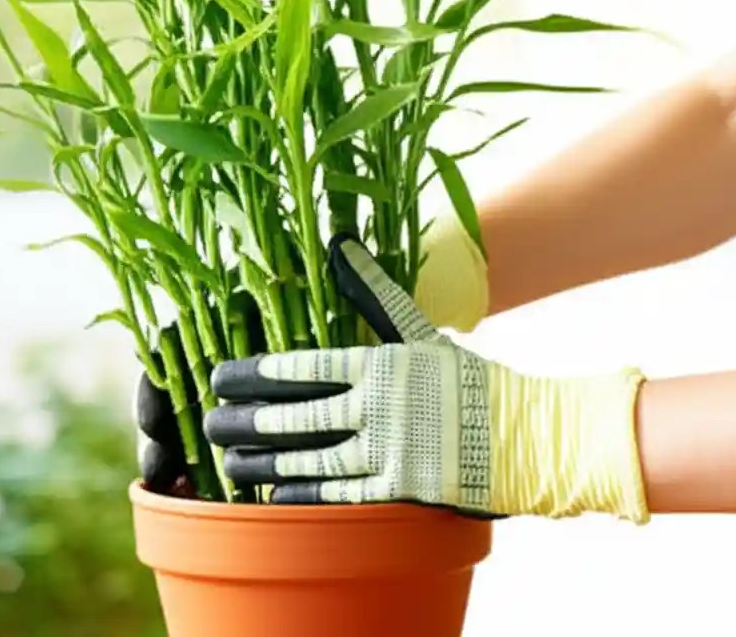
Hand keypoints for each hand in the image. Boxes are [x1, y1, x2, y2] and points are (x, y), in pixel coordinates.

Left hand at [205, 235, 650, 522]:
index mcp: (379, 363)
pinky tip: (272, 493)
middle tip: (208, 421)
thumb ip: (373, 294)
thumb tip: (338, 242)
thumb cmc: (469, 382)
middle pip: (295, 414)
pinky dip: (304, 492)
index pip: (302, 367)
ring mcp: (387, 448)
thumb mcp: (420, 331)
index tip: (220, 376)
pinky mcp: (400, 487)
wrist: (527, 435)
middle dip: (245, 419)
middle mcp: (376, 405)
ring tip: (228, 461)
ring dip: (263, 459)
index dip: (255, 373)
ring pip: (309, 455)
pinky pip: (340, 492)